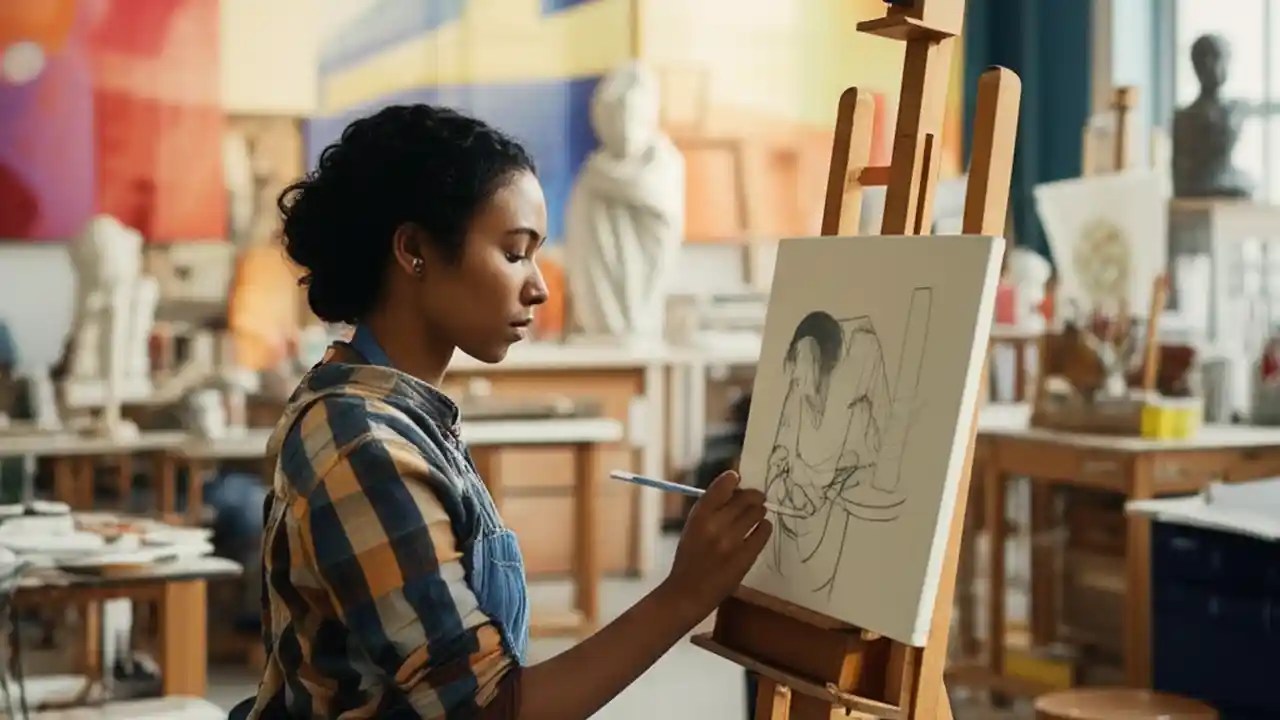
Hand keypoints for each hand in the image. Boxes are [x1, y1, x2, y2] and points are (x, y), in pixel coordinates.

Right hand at [661, 471, 771, 620]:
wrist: (688, 592)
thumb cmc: (690, 556)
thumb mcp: (693, 526)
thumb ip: (711, 508)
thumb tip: (735, 488)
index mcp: (699, 516)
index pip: (722, 486)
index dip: (732, 479)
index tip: (736, 479)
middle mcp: (716, 525)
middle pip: (745, 497)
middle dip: (753, 495)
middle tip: (756, 498)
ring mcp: (732, 542)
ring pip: (758, 512)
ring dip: (759, 510)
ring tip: (757, 514)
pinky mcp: (745, 557)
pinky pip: (764, 531)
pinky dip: (764, 527)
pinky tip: (760, 529)